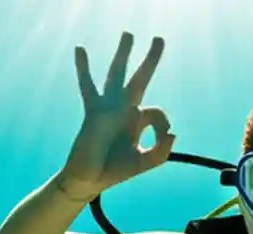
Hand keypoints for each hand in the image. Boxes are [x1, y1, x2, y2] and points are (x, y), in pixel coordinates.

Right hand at [60, 32, 175, 198]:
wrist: (90, 180)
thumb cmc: (114, 170)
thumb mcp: (145, 163)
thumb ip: (162, 151)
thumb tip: (173, 132)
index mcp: (137, 120)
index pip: (157, 112)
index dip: (163, 123)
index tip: (163, 136)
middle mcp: (123, 110)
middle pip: (140, 78)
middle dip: (150, 60)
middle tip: (159, 38)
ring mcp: (108, 108)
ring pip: (117, 75)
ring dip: (123, 54)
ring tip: (129, 34)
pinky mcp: (94, 112)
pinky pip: (88, 86)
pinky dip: (84, 68)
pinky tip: (80, 49)